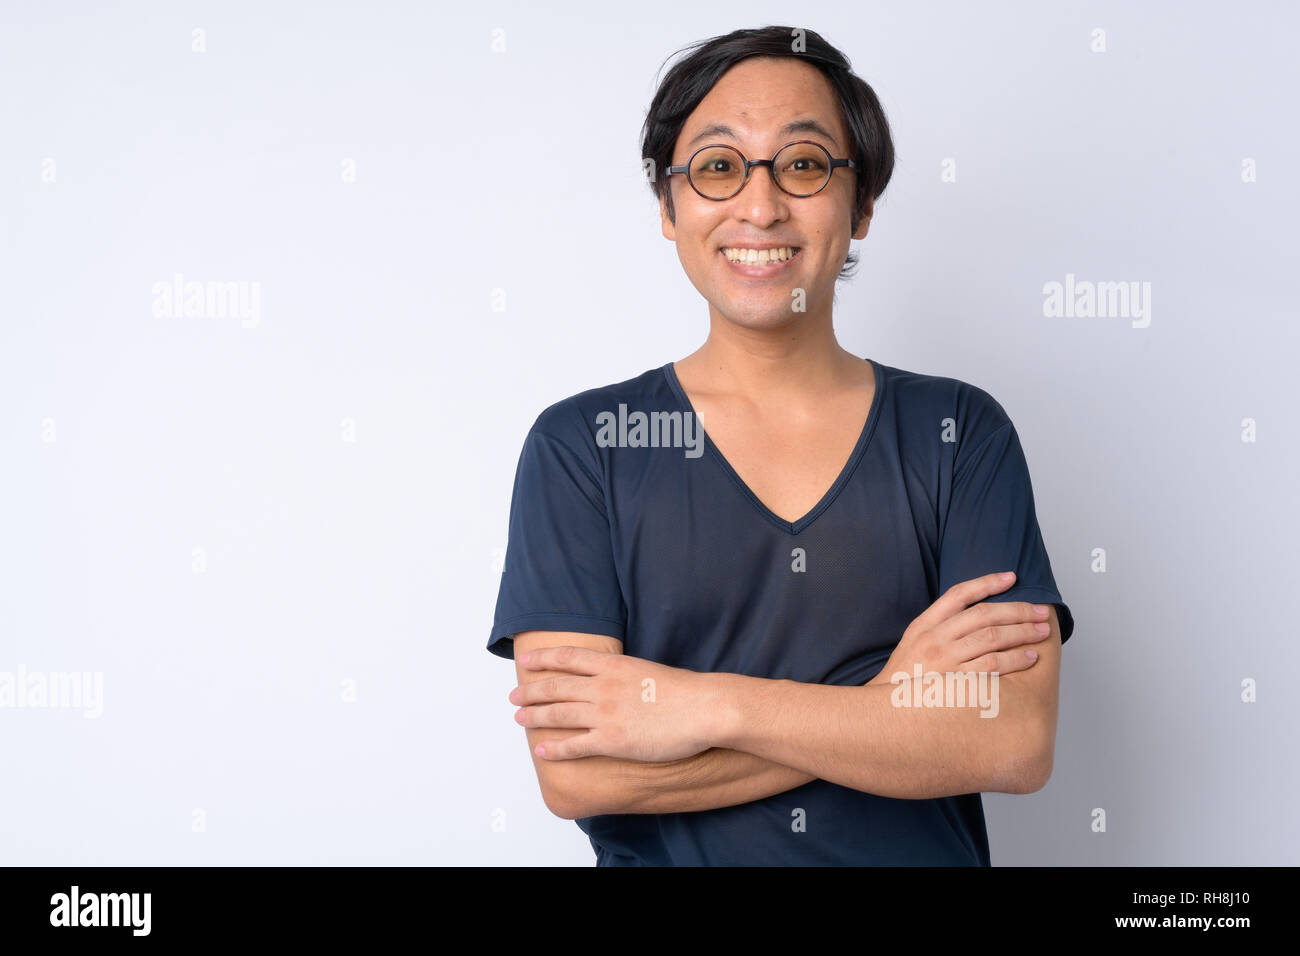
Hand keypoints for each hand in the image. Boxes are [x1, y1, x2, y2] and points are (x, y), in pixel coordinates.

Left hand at [509, 646, 721, 761]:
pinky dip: (554, 748)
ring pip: (558, 714)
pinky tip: (542, 750)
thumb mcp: (648, 670)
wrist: (703, 708)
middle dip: (531, 690)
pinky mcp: (612, 740)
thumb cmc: (685, 692)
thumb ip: (625, 675)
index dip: (544, 659)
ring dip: (534, 716)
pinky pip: (574, 745)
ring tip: (518, 718)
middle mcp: (603, 687)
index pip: (568, 658)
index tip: (527, 661)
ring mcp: (605, 714)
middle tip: (514, 695)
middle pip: (556, 686)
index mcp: (614, 666)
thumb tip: (613, 680)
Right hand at [867, 572, 1052, 686]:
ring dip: (1022, 633)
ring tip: (1041, 633)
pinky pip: (992, 666)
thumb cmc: (904, 680)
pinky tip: (1029, 657)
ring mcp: (944, 660)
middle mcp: (934, 638)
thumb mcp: (912, 645)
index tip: (1012, 577)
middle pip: (983, 614)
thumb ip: (937, 628)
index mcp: (924, 625)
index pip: (959, 594)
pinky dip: (1015, 659)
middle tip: (1041, 612)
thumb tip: (974, 617)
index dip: (987, 582)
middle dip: (1017, 610)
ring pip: (992, 638)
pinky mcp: (955, 683)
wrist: (885, 713)